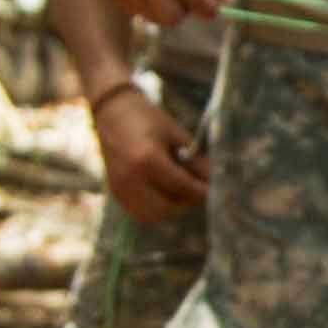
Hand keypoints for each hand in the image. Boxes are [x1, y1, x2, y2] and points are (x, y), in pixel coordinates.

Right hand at [92, 79, 209, 229]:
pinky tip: (164, 193)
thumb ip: (195, 160)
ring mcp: (120, 187)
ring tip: (180, 190)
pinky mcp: (115, 191)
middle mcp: (131, 178)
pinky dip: (155, 209)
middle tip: (197, 189)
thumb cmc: (147, 118)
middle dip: (186, 202)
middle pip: (168, 207)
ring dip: (171, 208)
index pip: (182, 186)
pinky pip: (140, 212)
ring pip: (154, 215)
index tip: (214, 190)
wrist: (112, 112)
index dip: (202, 191)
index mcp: (147, 160)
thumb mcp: (176, 134)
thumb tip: (213, 180)